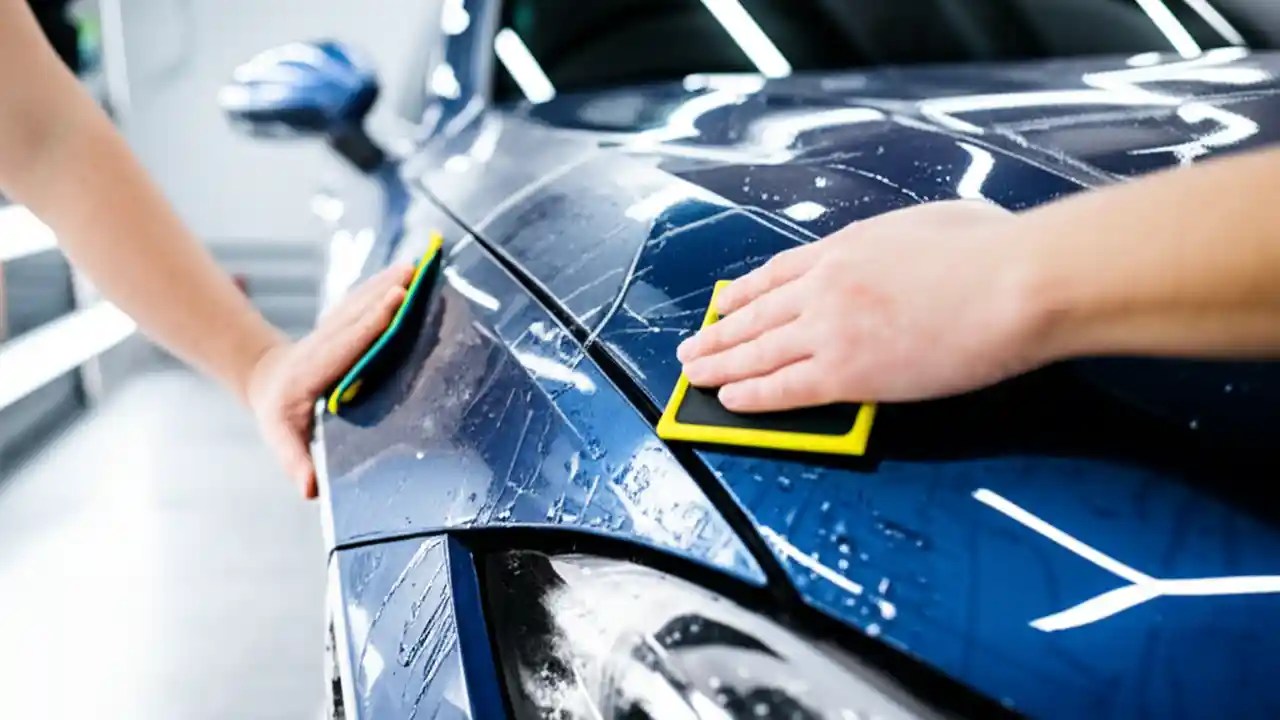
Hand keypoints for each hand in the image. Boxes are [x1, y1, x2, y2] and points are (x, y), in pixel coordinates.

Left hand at [245, 264, 414, 497]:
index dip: (370, 323)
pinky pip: (365, 299)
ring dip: (388, 281)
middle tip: (413, 276)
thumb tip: (310, 489)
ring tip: (417, 264)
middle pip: (357, 315)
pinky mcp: (344, 321)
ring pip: (361, 300)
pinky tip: (410, 269)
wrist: (268, 381)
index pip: (346, 343)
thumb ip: (295, 462)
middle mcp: (325, 342)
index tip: (393, 302)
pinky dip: (386, 283)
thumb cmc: (280, 414)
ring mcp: (334, 328)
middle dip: (384, 294)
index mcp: (314, 369)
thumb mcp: (283, 439)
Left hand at [676, 201, 1048, 411]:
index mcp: (844, 248)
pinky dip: (753, 396)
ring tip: (694, 376)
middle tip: (692, 348)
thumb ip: (894, 240)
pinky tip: (730, 400)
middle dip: (718, 334)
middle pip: (755, 315)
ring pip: (758, 353)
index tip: (722, 305)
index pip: (775, 275)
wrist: (1016, 281)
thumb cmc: (993, 248)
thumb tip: (896, 249)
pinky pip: (785, 389)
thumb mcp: (929, 221)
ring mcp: (831, 330)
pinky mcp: (848, 373)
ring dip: (720, 367)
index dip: (742, 295)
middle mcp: (825, 287)